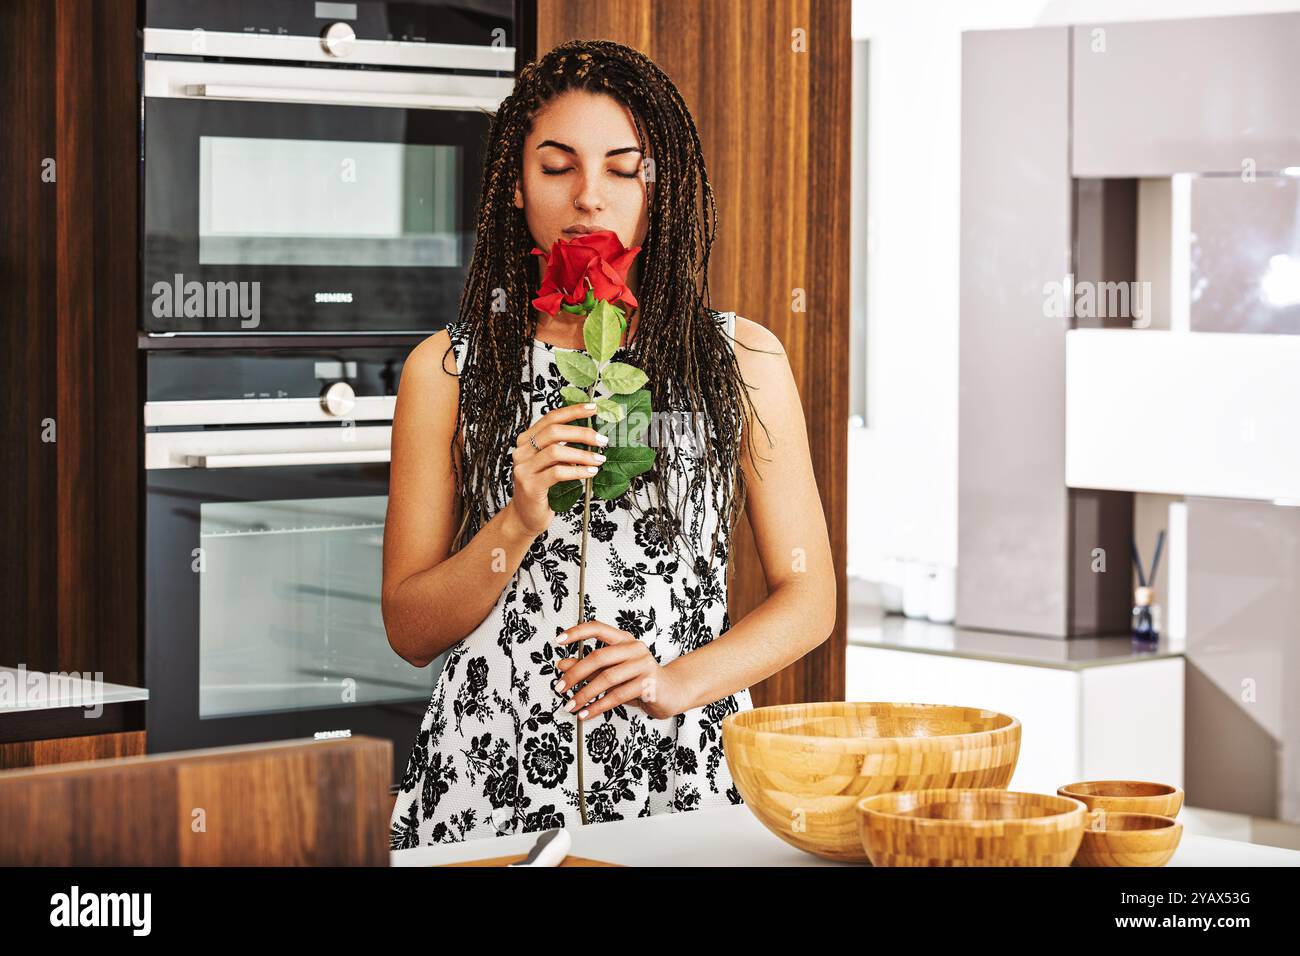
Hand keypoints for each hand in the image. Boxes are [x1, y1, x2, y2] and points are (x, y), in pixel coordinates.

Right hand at [508, 402, 609, 537]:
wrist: (526, 516)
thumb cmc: (543, 489)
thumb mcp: (553, 463)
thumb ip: (564, 447)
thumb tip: (593, 434)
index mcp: (527, 440)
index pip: (551, 418)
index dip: (573, 411)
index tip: (593, 408)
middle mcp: (522, 451)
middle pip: (554, 431)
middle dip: (582, 433)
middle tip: (602, 439)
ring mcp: (523, 468)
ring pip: (556, 451)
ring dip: (583, 454)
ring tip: (600, 458)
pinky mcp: (530, 486)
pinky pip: (558, 473)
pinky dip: (578, 471)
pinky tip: (591, 472)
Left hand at [552, 620, 685, 720]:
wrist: (671, 692)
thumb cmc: (639, 680)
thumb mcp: (611, 671)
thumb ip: (588, 667)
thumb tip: (562, 665)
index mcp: (624, 640)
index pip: (598, 628)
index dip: (577, 632)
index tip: (558, 640)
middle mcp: (634, 648)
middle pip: (599, 657)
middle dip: (575, 674)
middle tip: (560, 687)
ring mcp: (643, 665)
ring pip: (607, 679)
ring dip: (584, 694)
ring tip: (570, 705)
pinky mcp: (648, 684)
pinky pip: (617, 696)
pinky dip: (598, 706)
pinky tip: (586, 713)